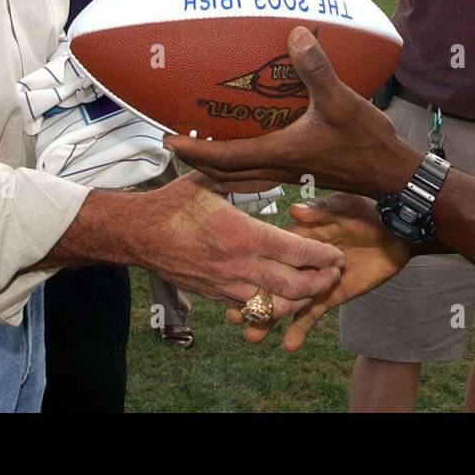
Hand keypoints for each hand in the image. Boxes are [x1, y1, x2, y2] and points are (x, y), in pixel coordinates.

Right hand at [130, 173, 344, 320]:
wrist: (138, 234)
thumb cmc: (173, 203)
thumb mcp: (213, 181)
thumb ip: (246, 176)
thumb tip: (278, 164)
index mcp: (242, 235)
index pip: (295, 252)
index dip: (322, 256)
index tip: (337, 252)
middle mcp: (238, 266)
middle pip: (293, 287)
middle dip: (321, 283)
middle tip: (336, 273)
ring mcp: (226, 285)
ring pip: (275, 307)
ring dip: (301, 300)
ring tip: (316, 288)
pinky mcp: (216, 296)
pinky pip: (251, 310)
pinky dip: (273, 308)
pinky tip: (284, 297)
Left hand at [165, 27, 424, 199]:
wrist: (392, 173)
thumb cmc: (365, 142)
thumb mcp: (341, 102)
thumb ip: (316, 70)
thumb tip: (295, 34)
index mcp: (279, 154)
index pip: (224, 158)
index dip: (193, 150)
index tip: (167, 138)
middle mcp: (279, 167)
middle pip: (225, 173)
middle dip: (197, 161)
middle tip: (176, 142)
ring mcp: (291, 171)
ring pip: (242, 175)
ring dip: (218, 164)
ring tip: (202, 144)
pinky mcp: (305, 169)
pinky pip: (261, 168)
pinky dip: (243, 160)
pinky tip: (250, 139)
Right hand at [225, 193, 411, 349]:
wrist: (396, 232)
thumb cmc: (366, 212)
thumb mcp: (343, 206)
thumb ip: (319, 212)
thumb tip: (295, 211)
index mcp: (298, 237)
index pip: (278, 252)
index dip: (259, 264)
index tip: (239, 275)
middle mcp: (300, 262)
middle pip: (274, 282)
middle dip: (255, 299)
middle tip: (234, 317)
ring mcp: (313, 282)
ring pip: (288, 303)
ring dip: (270, 320)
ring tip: (253, 336)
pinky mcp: (330, 297)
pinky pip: (312, 315)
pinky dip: (300, 330)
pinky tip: (289, 345)